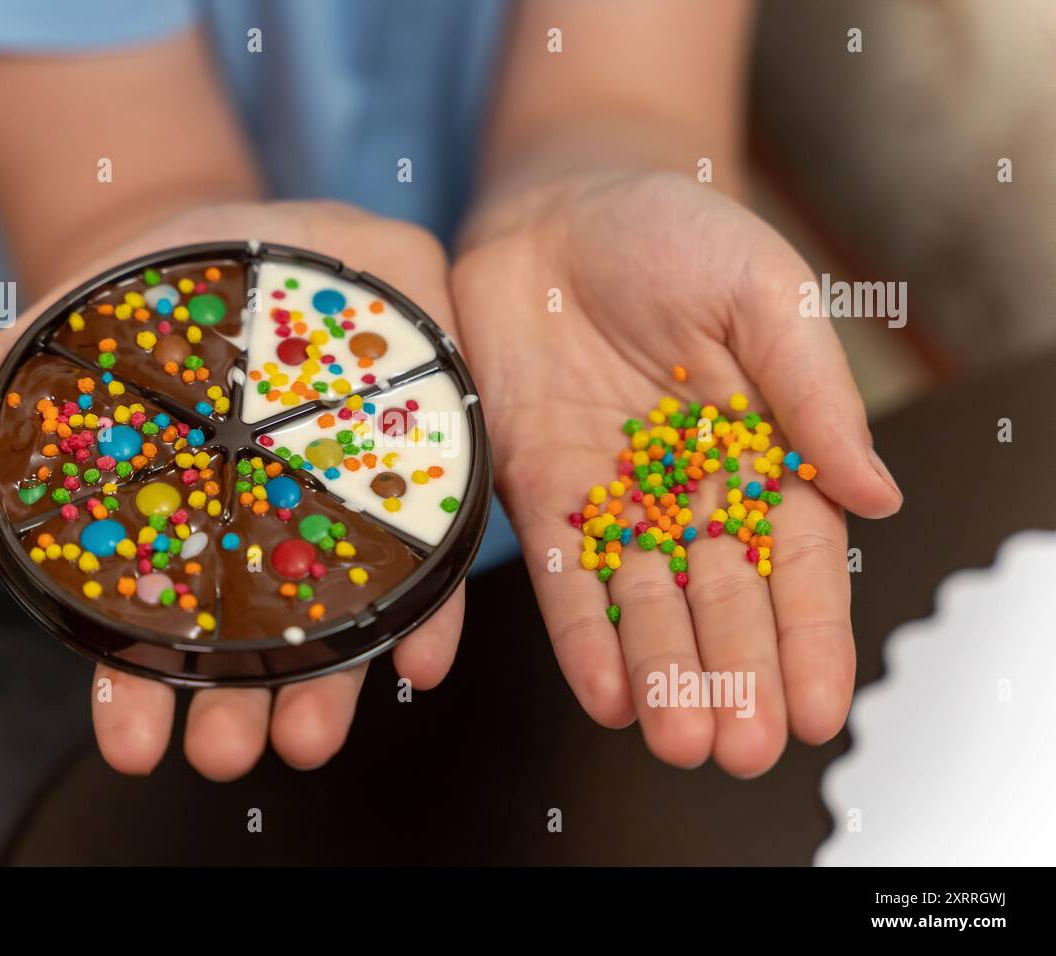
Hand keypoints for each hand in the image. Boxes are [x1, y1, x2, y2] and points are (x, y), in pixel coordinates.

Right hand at [0, 201, 463, 779]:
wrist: (267, 242)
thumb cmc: (163, 290)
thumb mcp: (85, 316)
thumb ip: (9, 364)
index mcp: (178, 520)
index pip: (149, 620)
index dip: (132, 686)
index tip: (128, 741)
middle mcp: (261, 533)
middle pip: (252, 640)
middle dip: (237, 705)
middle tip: (223, 750)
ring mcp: (340, 510)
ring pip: (339, 619)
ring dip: (329, 685)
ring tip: (309, 735)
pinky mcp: (418, 474)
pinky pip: (431, 553)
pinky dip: (430, 613)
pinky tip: (422, 662)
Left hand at [453, 171, 901, 775]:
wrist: (554, 208)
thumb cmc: (673, 234)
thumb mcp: (763, 292)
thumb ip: (814, 394)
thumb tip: (877, 497)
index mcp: (765, 452)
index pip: (799, 564)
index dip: (810, 639)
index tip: (820, 712)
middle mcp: (691, 491)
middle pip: (721, 602)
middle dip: (733, 677)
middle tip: (743, 750)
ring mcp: (613, 498)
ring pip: (644, 604)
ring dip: (662, 674)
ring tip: (678, 741)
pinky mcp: (539, 493)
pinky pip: (563, 574)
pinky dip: (582, 636)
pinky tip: (606, 694)